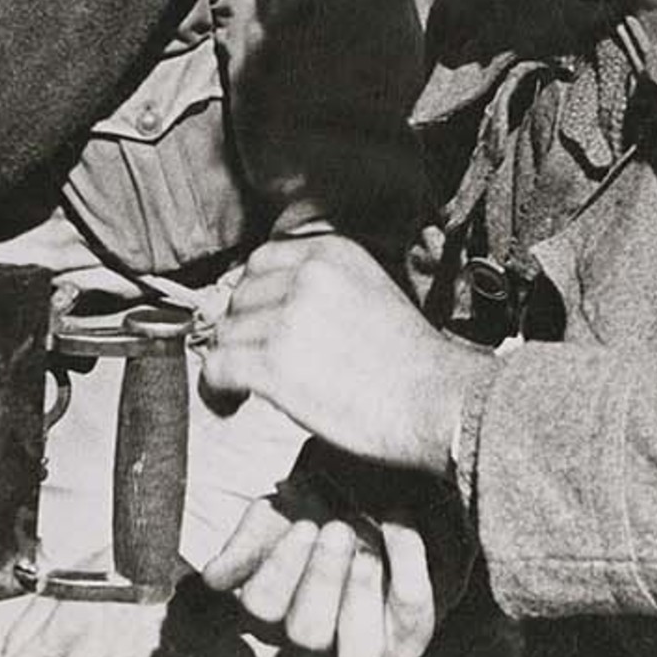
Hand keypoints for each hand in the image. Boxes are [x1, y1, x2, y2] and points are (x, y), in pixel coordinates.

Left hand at [201, 234, 495, 471]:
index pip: (262, 261)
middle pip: (240, 297)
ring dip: (230, 362)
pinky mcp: (275, 364)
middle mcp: (307, 275)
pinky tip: (230, 404)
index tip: (258, 326)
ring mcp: (289, 317)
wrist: (440, 404)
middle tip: (253, 364)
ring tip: (242, 391)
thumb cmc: (413, 364)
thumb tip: (272, 308)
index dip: (255, 298)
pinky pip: (218, 368)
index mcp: (331, 252)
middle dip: (242, 331)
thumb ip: (323, 288)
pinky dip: (216, 389)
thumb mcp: (371, 292)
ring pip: (227, 334)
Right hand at [201, 479, 435, 656]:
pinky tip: (397, 525)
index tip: (303, 524)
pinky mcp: (407, 643)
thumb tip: (216, 578)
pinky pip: (410, 621)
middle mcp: (315, 640)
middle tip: (338, 529)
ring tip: (366, 548)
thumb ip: (250, 539)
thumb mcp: (281, 512)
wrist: (386, 495)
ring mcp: (362, 648)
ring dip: (360, 594)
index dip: (281, 569)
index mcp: (277, 607)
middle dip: (323, 577)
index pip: (261, 608)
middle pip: (306, 634)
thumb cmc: (325, 508)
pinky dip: (408, 567)